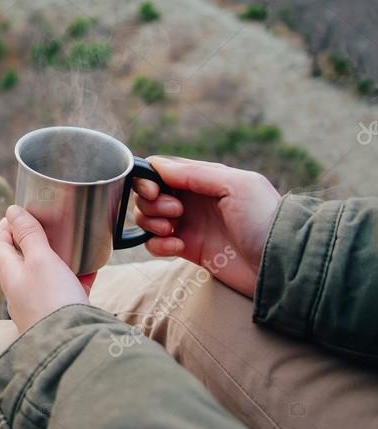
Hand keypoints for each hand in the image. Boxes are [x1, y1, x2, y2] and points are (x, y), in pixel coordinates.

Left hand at [0, 205, 95, 332]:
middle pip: (21, 261)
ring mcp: (39, 306)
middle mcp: (20, 292)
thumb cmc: (52, 300)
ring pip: (46, 276)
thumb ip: (28, 235)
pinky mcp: (59, 316)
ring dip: (56, 259)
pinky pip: (67, 292)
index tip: (14, 213)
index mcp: (10, 275)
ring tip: (71, 246)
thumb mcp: (40, 259)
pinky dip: (77, 278)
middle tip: (47, 226)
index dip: (4, 227)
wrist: (71, 345)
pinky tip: (92, 270)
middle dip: (32, 241)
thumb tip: (12, 211)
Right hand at [134, 156, 280, 298]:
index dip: (149, 178)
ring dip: (151, 222)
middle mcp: (193, 200)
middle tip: (174, 212)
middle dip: (151, 203)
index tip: (154, 190)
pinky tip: (177, 247)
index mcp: (204, 179)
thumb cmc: (264, 219)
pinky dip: (158, 244)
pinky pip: (156, 244)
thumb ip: (196, 173)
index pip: (162, 170)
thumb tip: (158, 166)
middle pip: (149, 194)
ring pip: (148, 218)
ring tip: (171, 229)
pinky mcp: (187, 249)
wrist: (280, 262)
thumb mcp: (236, 185)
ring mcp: (189, 225)